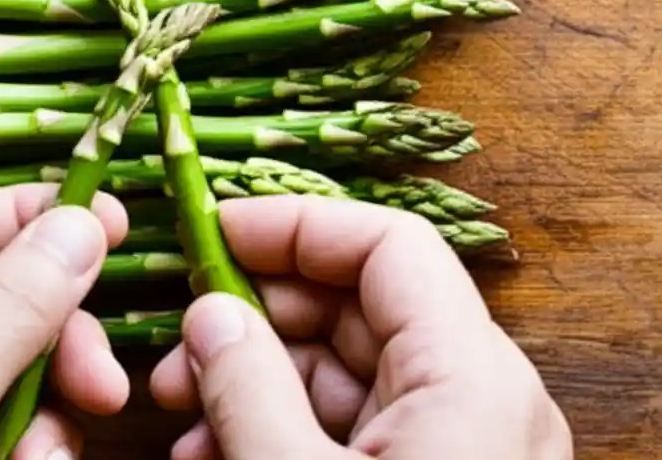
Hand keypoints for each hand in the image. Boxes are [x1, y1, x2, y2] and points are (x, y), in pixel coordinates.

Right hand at [150, 195, 571, 459]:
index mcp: (474, 379)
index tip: (211, 234)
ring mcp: (465, 446)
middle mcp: (483, 401)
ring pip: (351, 374)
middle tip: (178, 348)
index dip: (296, 225)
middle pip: (363, 306)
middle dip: (257, 318)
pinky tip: (217, 451)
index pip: (390, 244)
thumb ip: (247, 390)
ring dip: (257, 383)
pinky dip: (288, 429)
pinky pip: (359, 430)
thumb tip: (212, 315)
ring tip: (181, 418)